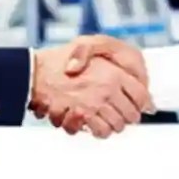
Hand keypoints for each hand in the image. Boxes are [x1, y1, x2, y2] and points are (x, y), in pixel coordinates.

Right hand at [30, 37, 150, 137]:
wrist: (35, 73)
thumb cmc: (60, 58)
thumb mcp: (90, 46)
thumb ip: (116, 60)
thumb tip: (137, 89)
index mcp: (113, 73)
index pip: (142, 95)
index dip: (144, 103)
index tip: (143, 106)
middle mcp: (106, 89)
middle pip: (132, 115)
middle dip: (128, 116)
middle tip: (123, 113)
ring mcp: (94, 105)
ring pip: (117, 126)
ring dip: (113, 125)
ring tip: (107, 119)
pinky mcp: (81, 117)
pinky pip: (99, 132)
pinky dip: (98, 131)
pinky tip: (94, 124)